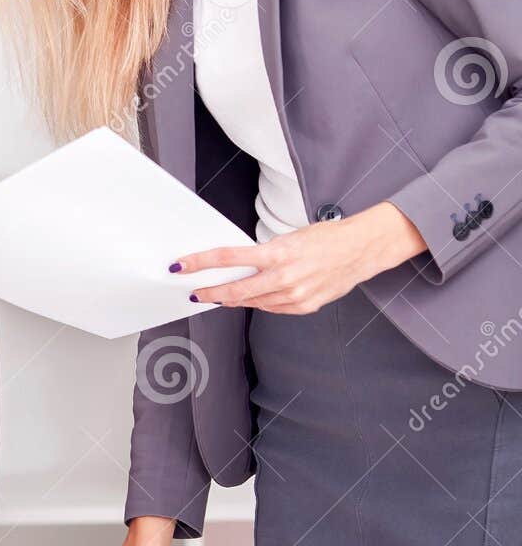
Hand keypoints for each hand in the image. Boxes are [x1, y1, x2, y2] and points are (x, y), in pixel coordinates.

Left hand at [174, 201, 426, 314]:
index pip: (227, 258)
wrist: (362, 249)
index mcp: (277, 253)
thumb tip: (238, 264)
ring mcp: (294, 296)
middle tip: (195, 292)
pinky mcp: (304, 307)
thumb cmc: (327, 238)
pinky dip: (259, 302)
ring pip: (251, 302)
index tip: (182, 266)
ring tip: (221, 295)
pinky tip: (253, 298)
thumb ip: (264, 254)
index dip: (200, 263)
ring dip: (233, 299)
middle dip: (210, 292)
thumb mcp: (289, 238)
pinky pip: (271, 308)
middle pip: (234, 289)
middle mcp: (284, 277)